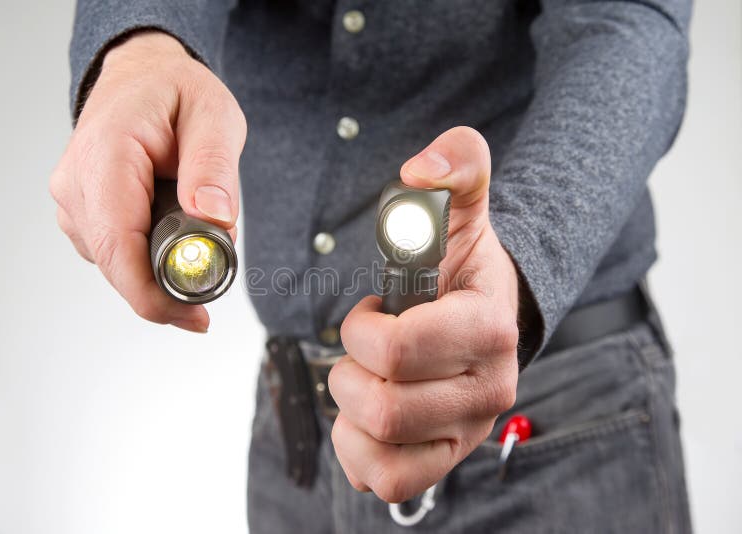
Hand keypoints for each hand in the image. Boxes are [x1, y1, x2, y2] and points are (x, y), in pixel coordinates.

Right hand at [49, 31, 245, 331]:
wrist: (140, 77)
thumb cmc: (173, 92)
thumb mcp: (213, 116)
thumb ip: (213, 166)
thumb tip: (213, 218)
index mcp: (105, 155)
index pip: (118, 245)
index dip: (154, 294)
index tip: (195, 315)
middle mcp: (76, 185)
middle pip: (117, 265)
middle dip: (168, 286)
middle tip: (216, 277)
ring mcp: (74, 203)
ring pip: (117, 265)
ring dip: (160, 268)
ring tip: (196, 233)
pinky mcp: (82, 216)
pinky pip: (116, 254)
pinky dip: (149, 256)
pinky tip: (172, 230)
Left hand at [329, 127, 519, 502]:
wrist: (484, 310)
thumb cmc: (462, 265)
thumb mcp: (462, 204)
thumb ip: (455, 164)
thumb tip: (421, 169)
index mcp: (488, 330)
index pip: (400, 351)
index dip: (362, 329)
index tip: (371, 311)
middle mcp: (486, 391)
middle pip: (384, 407)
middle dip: (350, 370)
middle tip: (361, 348)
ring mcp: (467, 430)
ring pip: (382, 449)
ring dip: (351, 410)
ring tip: (365, 379)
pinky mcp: (445, 458)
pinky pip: (387, 481)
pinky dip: (358, 453)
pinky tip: (366, 419)